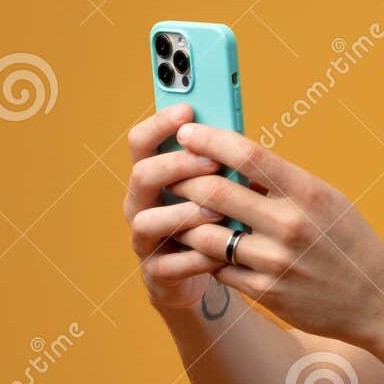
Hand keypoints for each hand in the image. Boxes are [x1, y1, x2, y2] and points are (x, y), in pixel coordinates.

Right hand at [122, 104, 230, 311]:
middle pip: (142, 175)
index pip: (142, 141)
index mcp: (154, 176)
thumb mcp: (219, 187)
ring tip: (217, 212)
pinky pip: (169, 265)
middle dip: (176, 165)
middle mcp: (141, 204)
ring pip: (147, 221)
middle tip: (212, 162)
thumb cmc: (216, 219)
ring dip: (182, 213)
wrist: (208, 273)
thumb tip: (242, 139)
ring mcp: (145, 239)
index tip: (187, 111)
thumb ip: (221, 165)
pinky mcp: (157, 273)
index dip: (159, 124)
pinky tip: (221, 253)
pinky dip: (196, 258)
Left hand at [167, 122, 383, 347]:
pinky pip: (218, 269)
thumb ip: (282, 182)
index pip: (246, 154)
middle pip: (214, 191)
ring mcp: (275, 261)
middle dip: (183, 179)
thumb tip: (232, 158)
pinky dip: (208, 257)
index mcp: (307, 192)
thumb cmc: (348, 241)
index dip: (208, 139)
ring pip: (205, 235)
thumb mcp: (326, 199)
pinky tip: (207, 249)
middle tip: (171, 175)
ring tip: (180, 213)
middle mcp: (289, 224)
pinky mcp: (265, 292)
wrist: (376, 300)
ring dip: (187, 222)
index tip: (185, 132)